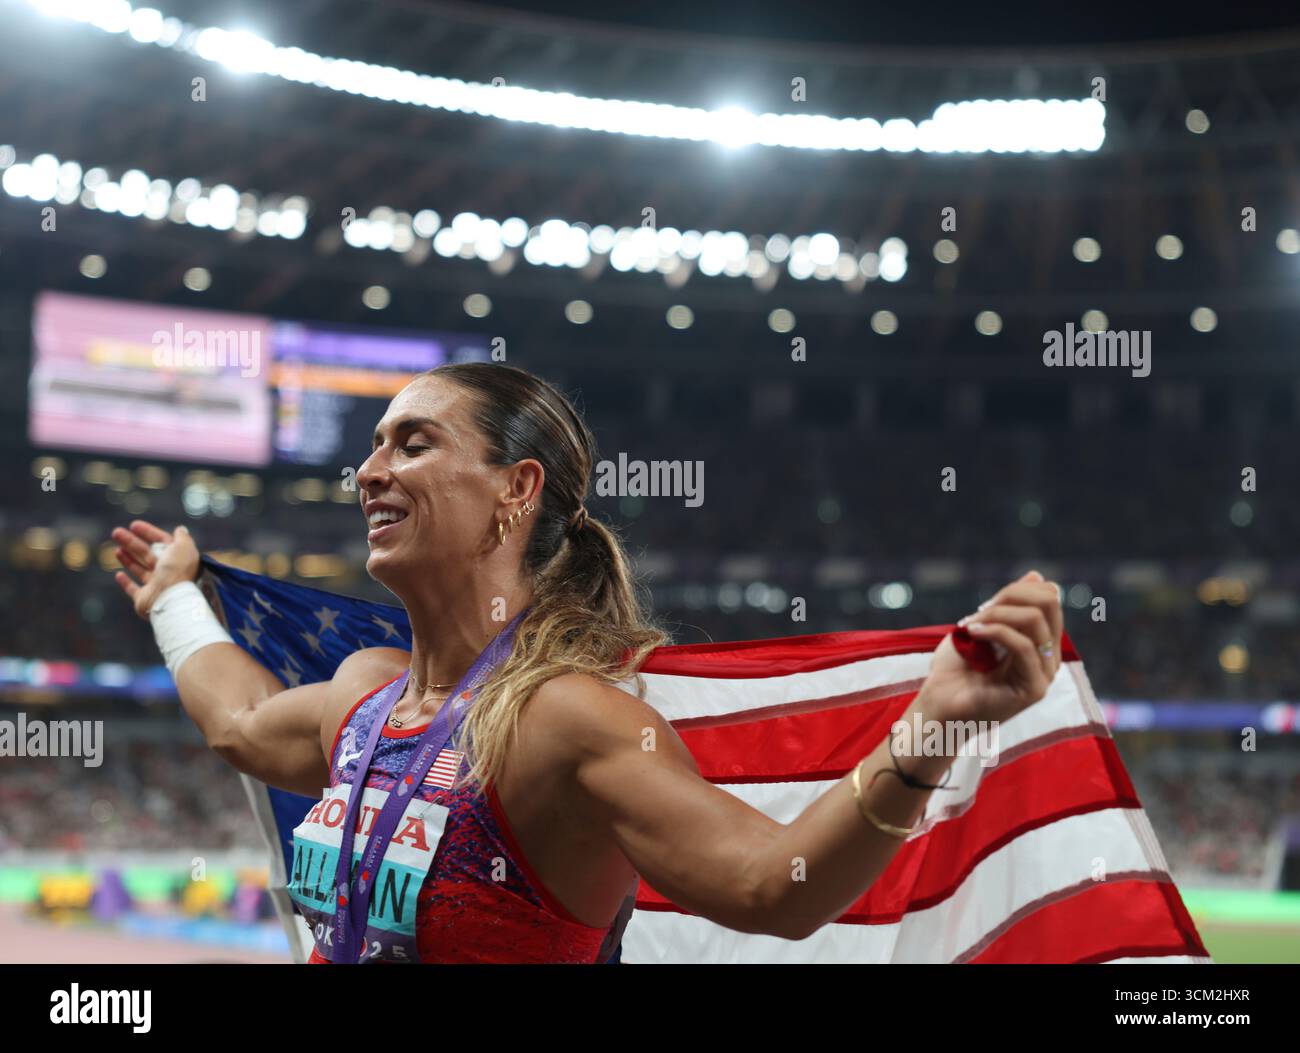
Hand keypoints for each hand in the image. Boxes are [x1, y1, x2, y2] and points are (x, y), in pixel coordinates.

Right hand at [110, 520, 200, 618]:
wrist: (169, 598)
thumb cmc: (176, 571)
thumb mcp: (183, 548)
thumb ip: (182, 537)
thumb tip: (180, 529)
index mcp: (177, 559)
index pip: (162, 542)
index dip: (149, 532)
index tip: (134, 525)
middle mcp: (167, 572)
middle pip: (147, 554)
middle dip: (131, 542)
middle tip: (116, 532)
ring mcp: (155, 586)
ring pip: (139, 569)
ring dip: (128, 559)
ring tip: (116, 549)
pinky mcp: (144, 599)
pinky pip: (133, 590)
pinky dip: (126, 583)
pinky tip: (118, 574)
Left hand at [915, 570, 1062, 727]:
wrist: (938, 706)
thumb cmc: (955, 670)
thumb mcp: (980, 627)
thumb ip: (1008, 605)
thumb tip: (1039, 576)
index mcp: (1041, 642)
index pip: (1048, 598)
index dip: (1017, 590)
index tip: (984, 605)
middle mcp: (1049, 657)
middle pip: (1048, 603)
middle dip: (1009, 596)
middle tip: (978, 610)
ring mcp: (1045, 674)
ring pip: (1035, 621)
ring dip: (995, 615)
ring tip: (969, 626)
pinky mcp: (1034, 688)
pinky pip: (1023, 645)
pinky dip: (994, 631)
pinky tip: (971, 634)